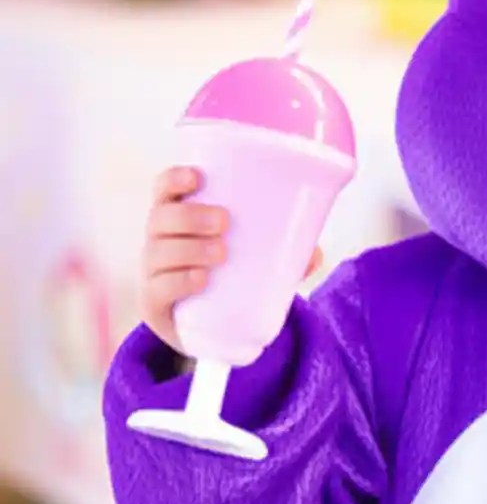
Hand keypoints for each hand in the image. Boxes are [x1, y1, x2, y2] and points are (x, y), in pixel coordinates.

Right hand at [140, 166, 322, 355]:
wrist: (204, 328)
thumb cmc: (225, 277)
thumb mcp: (249, 260)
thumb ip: (283, 255)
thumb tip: (316, 253)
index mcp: (178, 220)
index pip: (163, 190)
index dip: (174, 179)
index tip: (198, 176)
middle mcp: (159, 241)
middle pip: (160, 219)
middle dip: (190, 217)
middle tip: (224, 222)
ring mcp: (152, 272)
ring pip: (159, 252)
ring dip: (190, 249)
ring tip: (221, 253)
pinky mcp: (153, 304)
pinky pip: (158, 289)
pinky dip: (179, 281)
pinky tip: (200, 279)